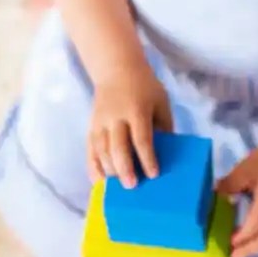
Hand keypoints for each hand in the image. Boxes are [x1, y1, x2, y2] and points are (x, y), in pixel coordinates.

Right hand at [88, 65, 172, 187]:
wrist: (116, 69)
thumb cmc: (145, 88)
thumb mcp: (161, 103)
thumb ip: (164, 127)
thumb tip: (167, 154)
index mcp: (136, 110)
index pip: (141, 138)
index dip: (147, 158)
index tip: (154, 174)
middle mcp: (115, 117)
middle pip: (117, 146)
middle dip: (124, 168)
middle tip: (132, 186)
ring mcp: (100, 122)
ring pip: (101, 150)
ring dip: (109, 170)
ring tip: (118, 188)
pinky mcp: (91, 126)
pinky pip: (90, 150)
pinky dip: (93, 167)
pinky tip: (99, 182)